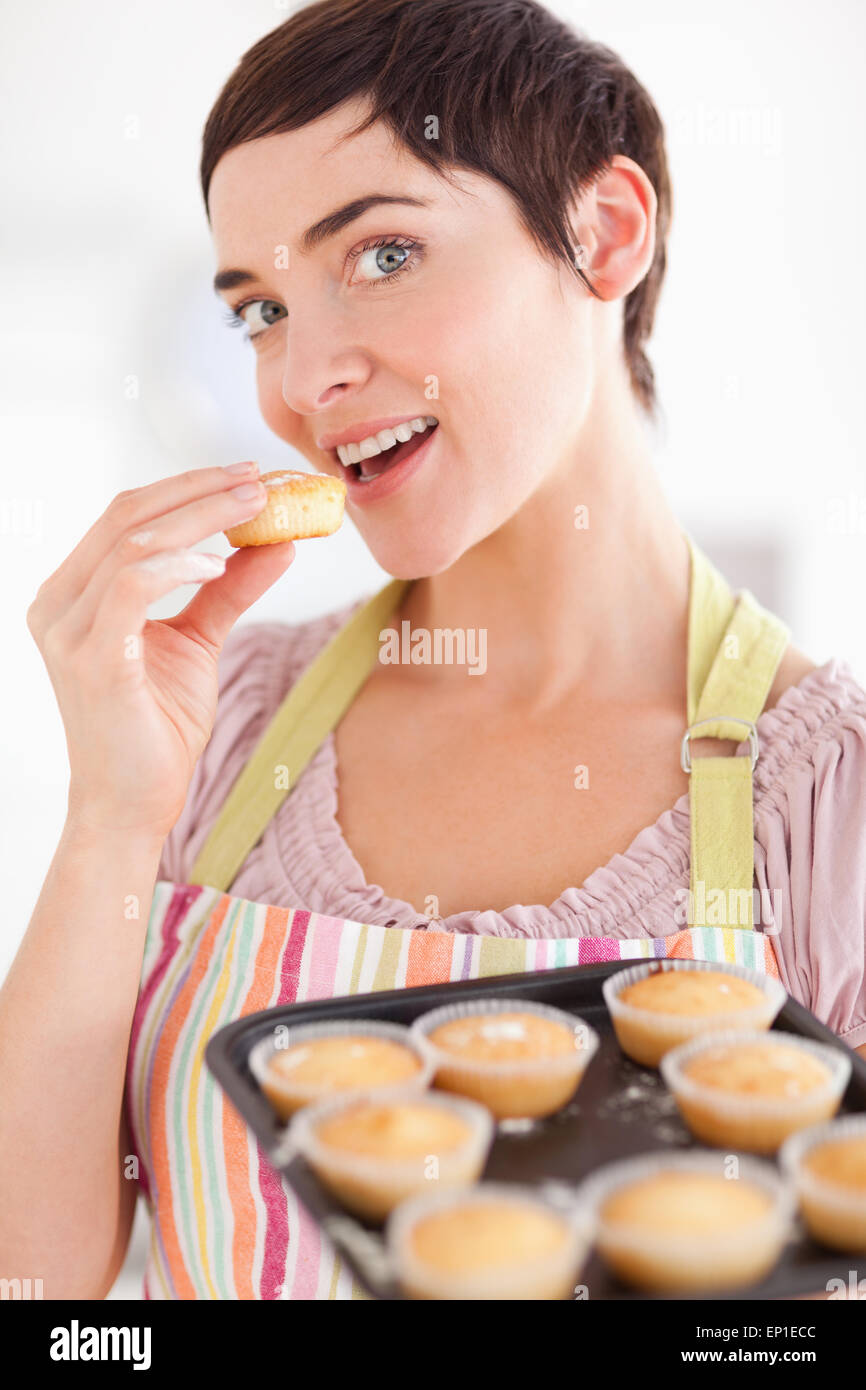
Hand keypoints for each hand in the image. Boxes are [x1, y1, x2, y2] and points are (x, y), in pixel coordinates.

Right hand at [27, 463, 294, 841]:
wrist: (132, 805)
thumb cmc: (157, 725)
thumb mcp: (199, 642)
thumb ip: (228, 591)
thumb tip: (277, 544)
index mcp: (75, 592)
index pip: (127, 515)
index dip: (187, 486)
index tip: (245, 474)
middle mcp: (59, 604)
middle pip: (128, 517)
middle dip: (199, 491)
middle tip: (258, 480)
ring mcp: (69, 631)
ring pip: (132, 543)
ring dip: (199, 519)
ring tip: (253, 509)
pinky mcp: (91, 660)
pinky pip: (130, 589)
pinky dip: (176, 566)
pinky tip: (218, 563)